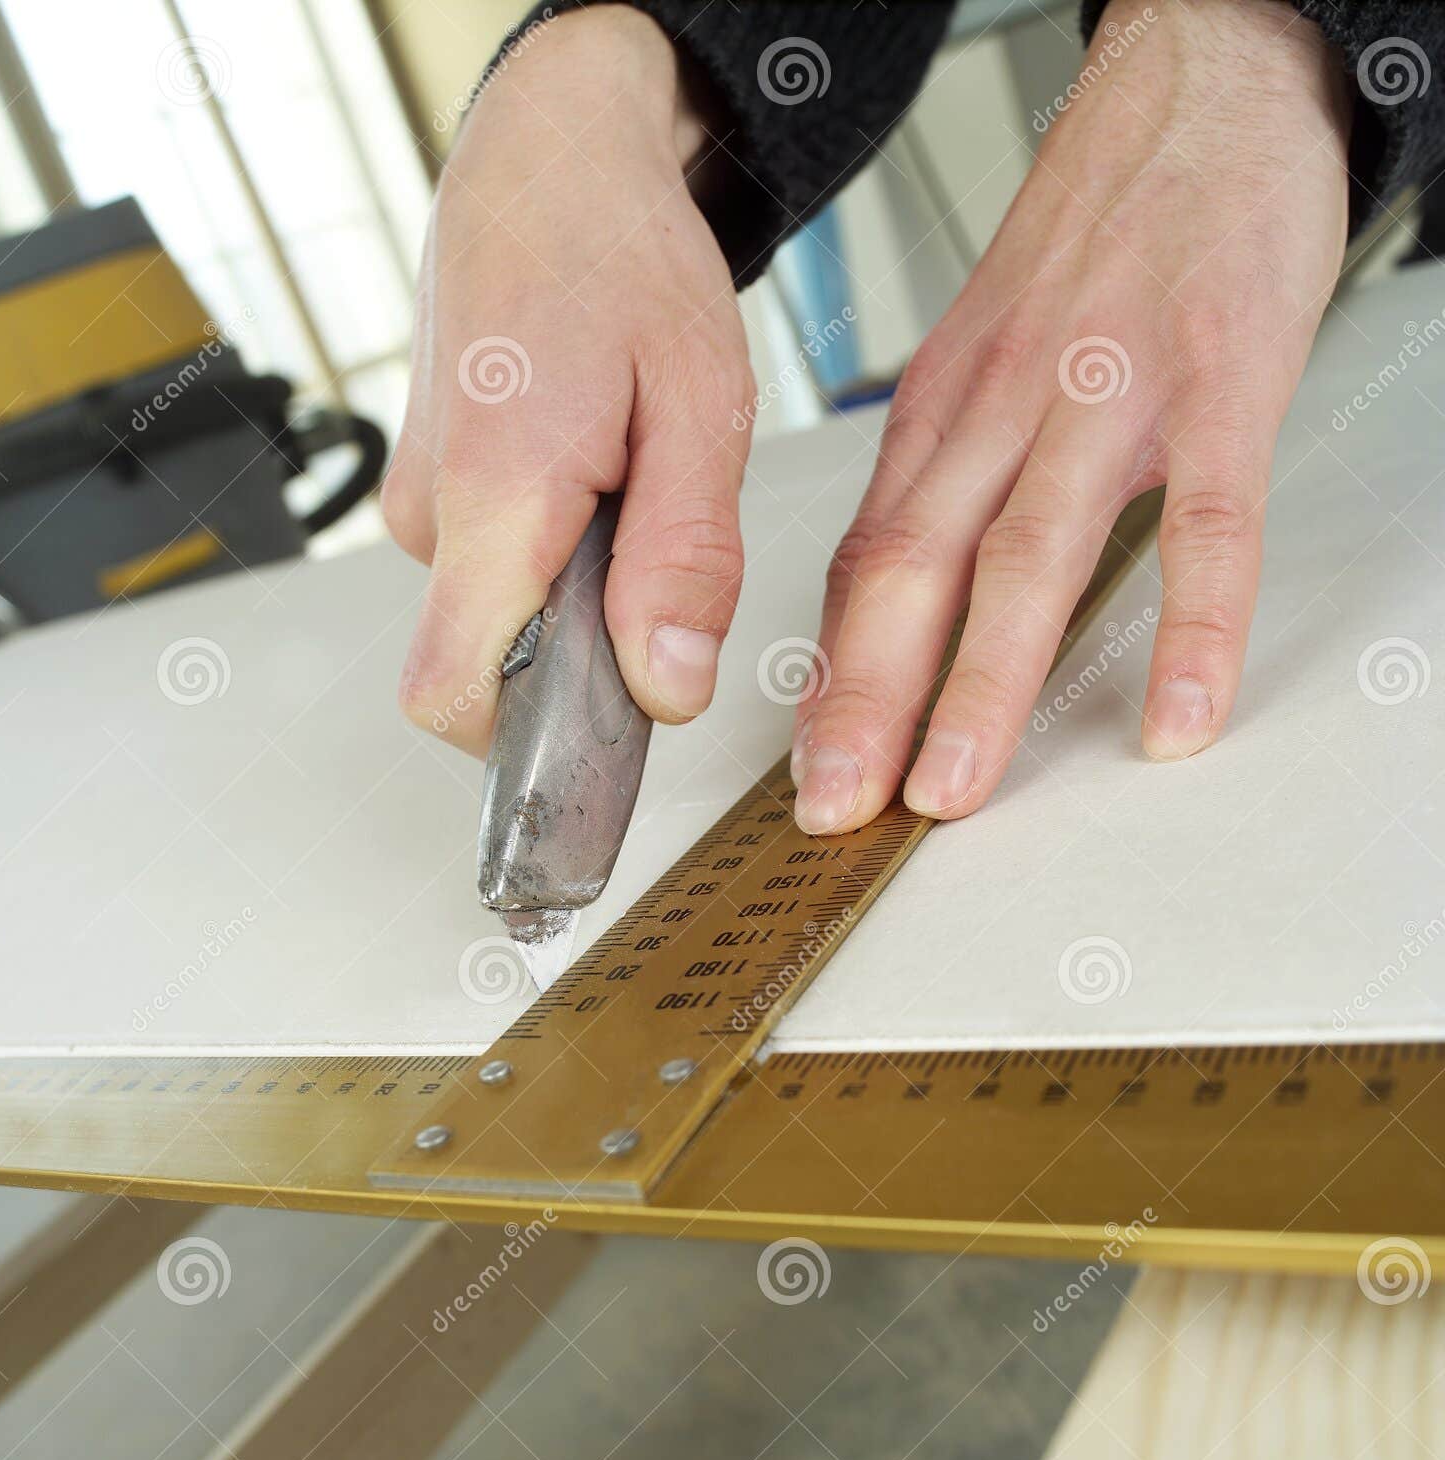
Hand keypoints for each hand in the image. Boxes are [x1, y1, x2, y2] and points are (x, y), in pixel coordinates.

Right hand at [385, 5, 753, 755]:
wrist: (548, 160)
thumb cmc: (622, 256)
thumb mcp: (701, 406)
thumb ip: (687, 559)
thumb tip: (667, 690)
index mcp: (495, 495)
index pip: (451, 696)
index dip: (525, 745)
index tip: (602, 738)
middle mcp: (431, 513)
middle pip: (487, 672)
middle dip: (578, 661)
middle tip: (653, 565)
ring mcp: (420, 505)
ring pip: (496, 623)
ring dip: (572, 603)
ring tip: (627, 495)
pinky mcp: (432, 494)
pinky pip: (490, 576)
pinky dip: (550, 563)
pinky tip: (594, 486)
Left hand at [791, 0, 1349, 833]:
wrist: (1195, 87)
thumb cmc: (1087, 244)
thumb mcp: (977, 359)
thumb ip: (935, 485)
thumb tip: (876, 612)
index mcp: (943, 411)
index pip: (868, 562)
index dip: (831, 676)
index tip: (806, 768)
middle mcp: (1005, 407)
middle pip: (919, 571)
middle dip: (869, 701)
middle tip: (839, 804)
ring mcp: (1112, 395)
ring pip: (1031, 556)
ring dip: (986, 683)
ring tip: (954, 788)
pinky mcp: (1222, 381)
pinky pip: (1207, 522)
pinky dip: (1193, 624)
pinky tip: (1176, 710)